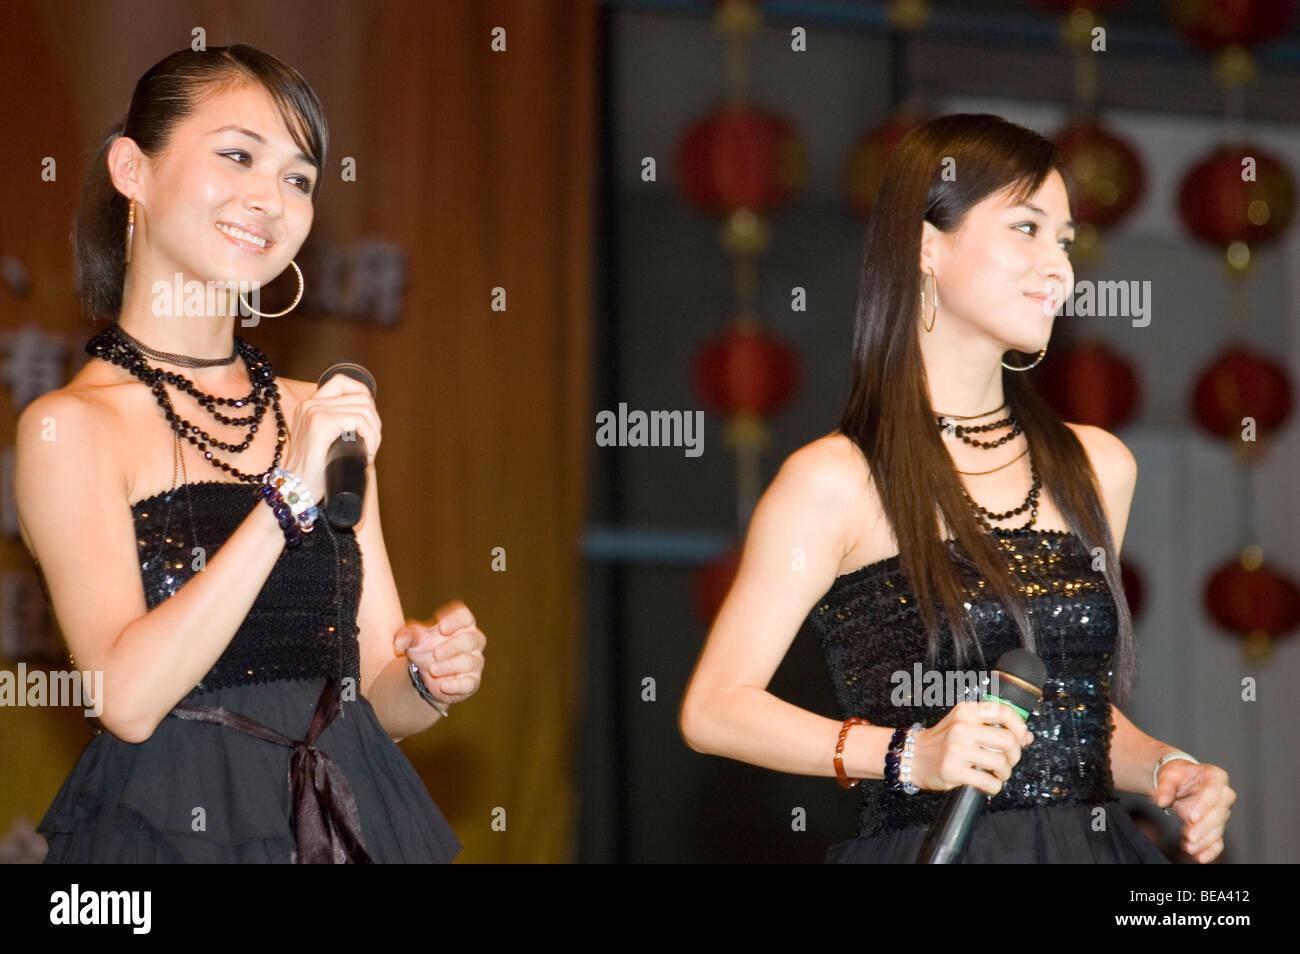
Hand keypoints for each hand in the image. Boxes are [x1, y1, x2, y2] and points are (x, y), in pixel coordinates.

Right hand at [280, 374, 381, 501]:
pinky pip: (359, 421)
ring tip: (370, 452)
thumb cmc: (314, 472)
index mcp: (310, 405)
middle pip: (360, 396)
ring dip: (375, 433)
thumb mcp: (325, 442)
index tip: (369, 422)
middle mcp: (310, 404)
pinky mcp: (321, 423)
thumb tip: (369, 421)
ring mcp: (315, 411)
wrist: (297, 489)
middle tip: (372, 444)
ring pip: (364, 408)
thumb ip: (339, 426)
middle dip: (375, 422)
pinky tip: (367, 454)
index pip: (342, 382)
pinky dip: (371, 437)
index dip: (364, 396)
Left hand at [394, 600, 485, 705]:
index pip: (465, 617)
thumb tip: (398, 644)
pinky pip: (470, 683)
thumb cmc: (424, 648)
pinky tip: (443, 685)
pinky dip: (457, 685)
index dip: (455, 620)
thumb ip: (405, 636)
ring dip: (450, 665)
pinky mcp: (472, 681)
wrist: (425, 675)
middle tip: (435, 653)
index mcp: (460, 625)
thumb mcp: (412, 639)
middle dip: (453, 647)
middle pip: (471, 639)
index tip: (441, 627)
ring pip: (470, 661)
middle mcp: (472, 641)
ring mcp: (474, 661)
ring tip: (432, 669)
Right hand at [911, 699, 1033, 795]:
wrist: (913, 757)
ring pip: (1000, 763)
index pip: (1004, 711)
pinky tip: (989, 784)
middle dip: (1015, 755)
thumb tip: (1026, 737)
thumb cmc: (943, 741)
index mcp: (966, 711)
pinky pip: (988, 781)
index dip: (1020, 726)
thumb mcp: (965, 725)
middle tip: (1009, 761)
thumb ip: (994, 728)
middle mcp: (961, 726)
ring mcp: (956, 748)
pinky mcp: (952, 769)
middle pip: (1008, 740)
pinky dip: (994, 787)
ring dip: (1005, 773)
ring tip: (998, 774)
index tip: (1021, 738)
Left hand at [1154, 760, 1234, 862]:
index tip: (1190, 818)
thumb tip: (1160, 801)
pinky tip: (1200, 858)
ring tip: (1189, 847)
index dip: (1203, 806)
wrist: (1180, 782)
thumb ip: (1164, 786)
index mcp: (1215, 777)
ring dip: (1204, 841)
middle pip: (1218, 814)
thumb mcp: (1169, 774)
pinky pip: (1217, 841)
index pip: (1213, 792)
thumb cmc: (1177, 775)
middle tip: (1190, 837)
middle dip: (1204, 828)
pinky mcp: (1216, 827)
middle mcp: (1223, 795)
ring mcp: (1222, 812)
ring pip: (1218, 829)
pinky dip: (1209, 850)